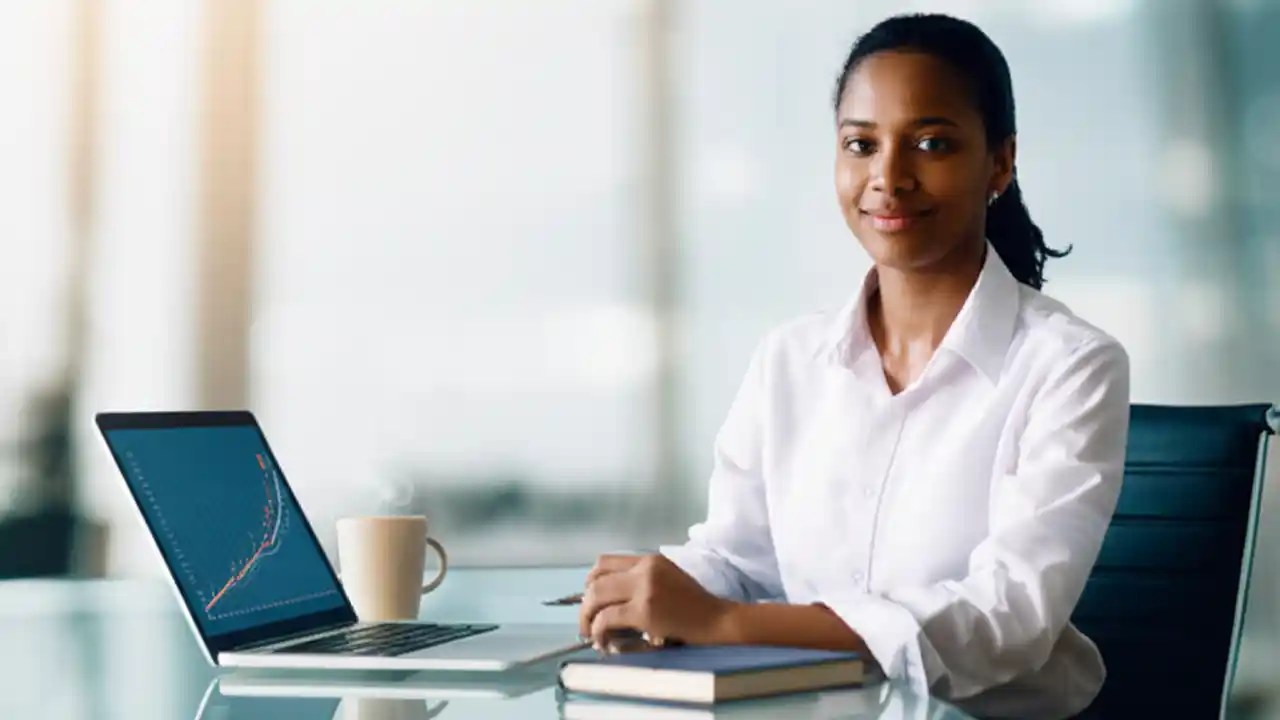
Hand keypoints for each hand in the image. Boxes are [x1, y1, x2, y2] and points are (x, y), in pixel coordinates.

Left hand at [578, 553, 734, 648]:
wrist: (719, 622)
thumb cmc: (696, 608)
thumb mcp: (668, 581)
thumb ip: (642, 582)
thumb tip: (610, 599)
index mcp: (650, 560)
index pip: (605, 562)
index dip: (590, 582)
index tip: (590, 601)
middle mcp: (645, 569)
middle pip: (595, 580)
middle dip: (584, 604)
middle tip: (586, 623)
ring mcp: (645, 588)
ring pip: (596, 597)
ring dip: (587, 618)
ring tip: (591, 634)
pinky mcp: (645, 611)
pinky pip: (607, 618)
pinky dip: (599, 631)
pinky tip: (603, 642)